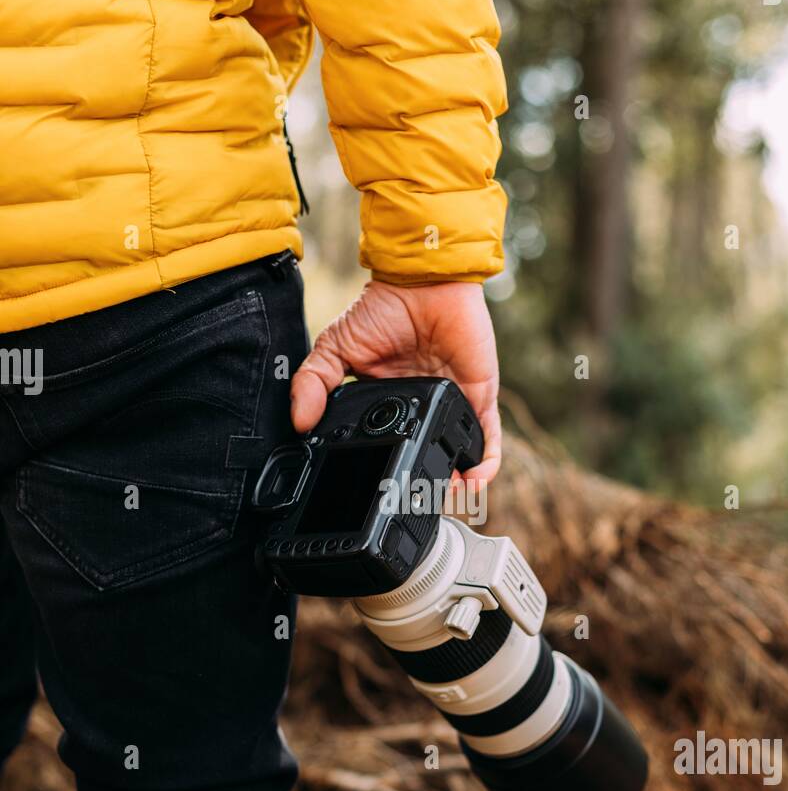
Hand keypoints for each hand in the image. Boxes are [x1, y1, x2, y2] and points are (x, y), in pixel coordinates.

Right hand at [290, 280, 501, 483]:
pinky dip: (483, 463)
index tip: (380, 497)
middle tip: (414, 508)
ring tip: (444, 503)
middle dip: (424, 489)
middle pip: (426, 458)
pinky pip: (486, 438)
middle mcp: (423, 407)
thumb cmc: (384, 309)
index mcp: (389, 402)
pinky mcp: (478, 397)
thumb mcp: (335, 347)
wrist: (424, 282)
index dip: (388, 472)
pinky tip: (473, 481)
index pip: (390, 445)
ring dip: (455, 486)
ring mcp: (452, 404)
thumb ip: (315, 382)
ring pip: (457, 457)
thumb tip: (298, 421)